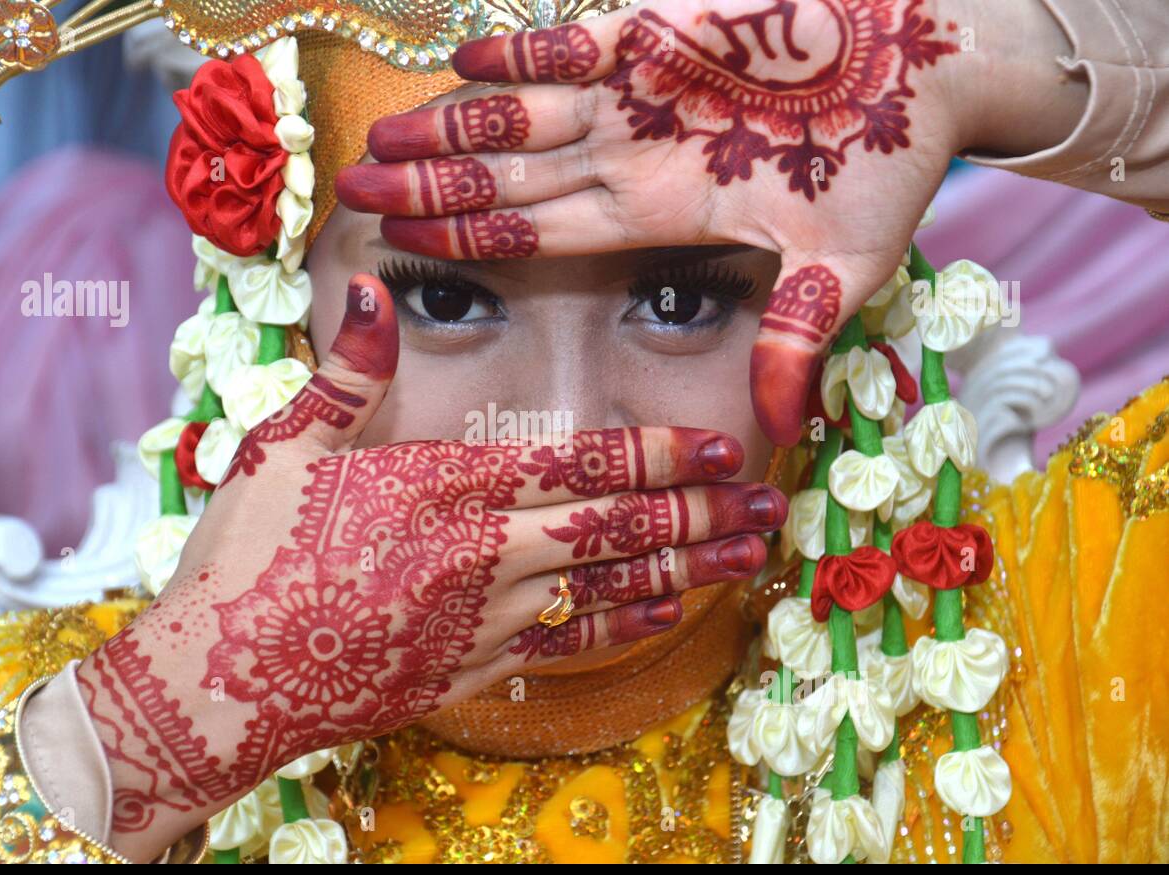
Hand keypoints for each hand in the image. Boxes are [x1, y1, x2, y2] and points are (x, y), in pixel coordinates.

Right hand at [75, 272, 786, 858]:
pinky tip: (667, 611)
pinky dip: (624, 623)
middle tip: (765, 503)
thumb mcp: (282, 451)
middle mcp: (478, 558)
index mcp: (439, 491)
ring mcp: (480, 623)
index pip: (575, 467)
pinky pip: (569, 645)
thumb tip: (368, 290)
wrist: (217, 686)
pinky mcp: (469, 671)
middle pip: (614, 531)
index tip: (717, 448)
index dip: (656, 458)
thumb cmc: (244, 560)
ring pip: (608, 590)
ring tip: (747, 558)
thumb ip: (346, 375)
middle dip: (699, 514)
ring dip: (685, 570)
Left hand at [335, 0, 1075, 444]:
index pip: (539, 232)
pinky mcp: (661, 33)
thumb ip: (793, 337)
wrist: (927, 67)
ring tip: (383, 133)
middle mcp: (629, 157)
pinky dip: (522, 50)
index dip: (469, 239)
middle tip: (352, 191)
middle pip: (507, 177)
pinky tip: (465, 59)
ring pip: (521, 113)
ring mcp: (638, 95)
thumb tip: (781, 430)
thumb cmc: (885, 168)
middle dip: (430, 186)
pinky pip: (575, 43)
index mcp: (655, 213)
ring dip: (451, 124)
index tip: (402, 247)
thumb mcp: (837, 268)